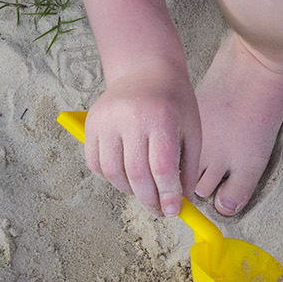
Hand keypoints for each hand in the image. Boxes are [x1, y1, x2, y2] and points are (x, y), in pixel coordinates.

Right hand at [80, 62, 200, 215]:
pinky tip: (126, 177)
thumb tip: (180, 203)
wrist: (145, 71)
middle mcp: (129, 117)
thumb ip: (188, 167)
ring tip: (144, 192)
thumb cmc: (174, 102)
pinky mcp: (91, 123)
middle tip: (160, 210)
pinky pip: (95, 163)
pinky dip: (110, 178)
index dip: (167, 194)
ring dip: (129, 191)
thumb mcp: (191, 130)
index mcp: (160, 117)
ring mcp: (106, 120)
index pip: (161, 167)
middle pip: (135, 174)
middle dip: (149, 200)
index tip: (173, 210)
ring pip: (112, 173)